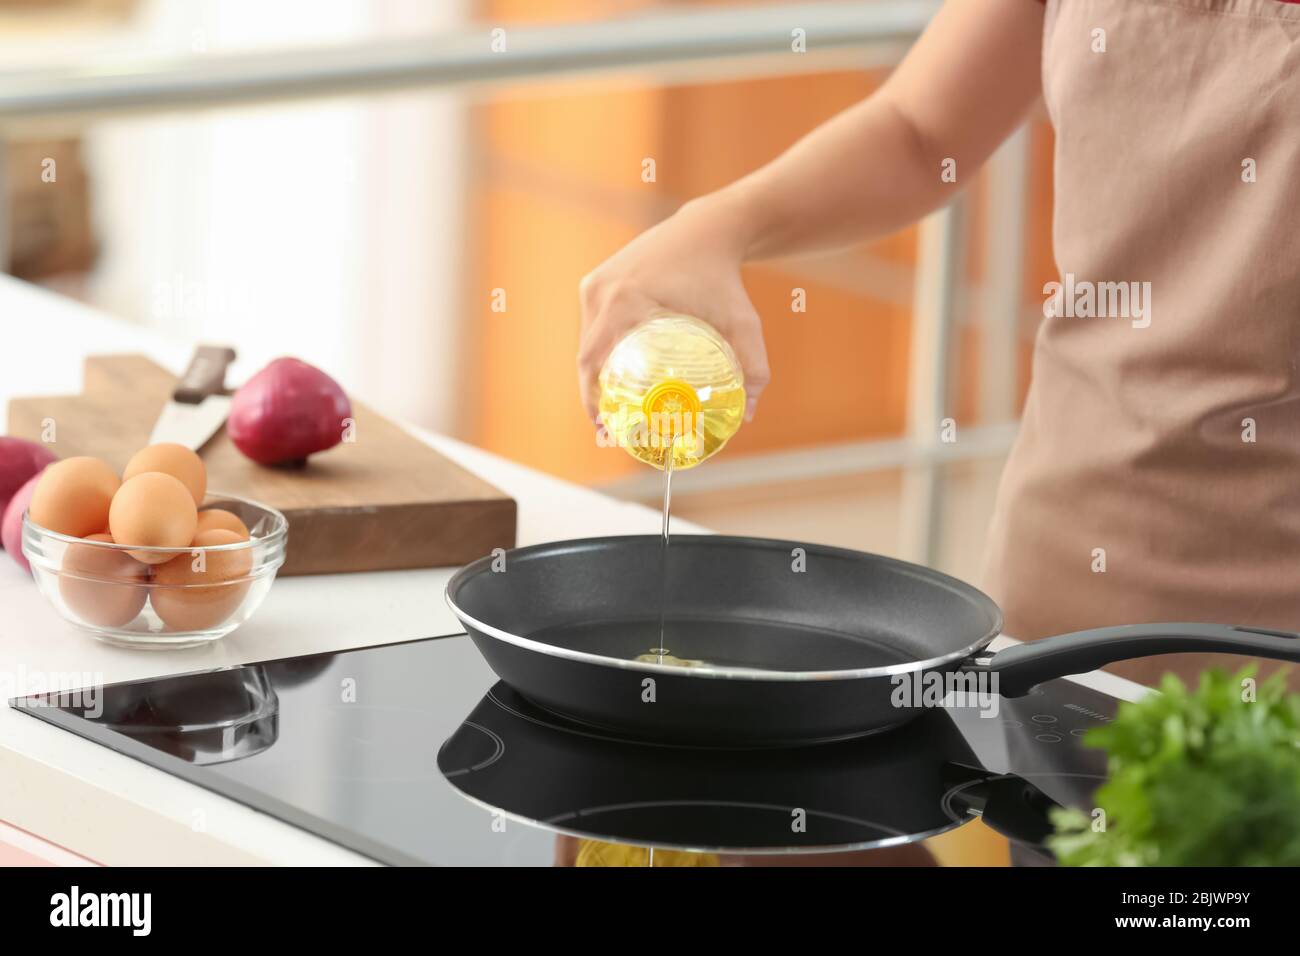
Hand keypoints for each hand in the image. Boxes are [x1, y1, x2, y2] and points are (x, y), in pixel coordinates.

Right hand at [577, 194, 770, 424]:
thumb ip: (753, 366)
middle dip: (592, 394)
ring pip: (586, 339)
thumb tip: (749, 413)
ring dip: (593, 373)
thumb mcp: (743, 322)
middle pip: (586, 355)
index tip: (603, 427)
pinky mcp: (597, 279)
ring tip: (608, 406)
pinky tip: (610, 373)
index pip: (594, 361)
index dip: (592, 399)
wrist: (707, 229)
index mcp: (625, 301)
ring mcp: (596, 282)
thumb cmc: (724, 277)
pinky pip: (593, 324)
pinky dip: (599, 350)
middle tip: (609, 427)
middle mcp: (602, 290)